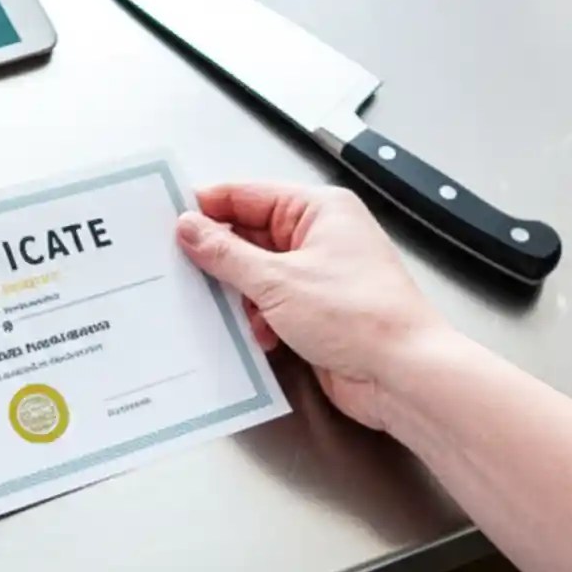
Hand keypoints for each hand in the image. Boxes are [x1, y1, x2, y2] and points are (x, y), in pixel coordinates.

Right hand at [176, 183, 452, 429]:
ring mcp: (317, 275)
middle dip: (217, 257)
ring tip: (217, 308)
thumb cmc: (361, 318)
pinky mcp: (314, 312)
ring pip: (254, 273)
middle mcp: (319, 237)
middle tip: (177, 268)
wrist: (405, 377)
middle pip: (248, 235)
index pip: (246, 194)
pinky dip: (254, 319)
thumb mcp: (277, 281)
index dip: (205, 207)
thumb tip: (188, 227)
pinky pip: (267, 305)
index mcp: (318, 210)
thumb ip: (225, 253)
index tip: (165, 221)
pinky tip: (251, 335)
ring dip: (236, 294)